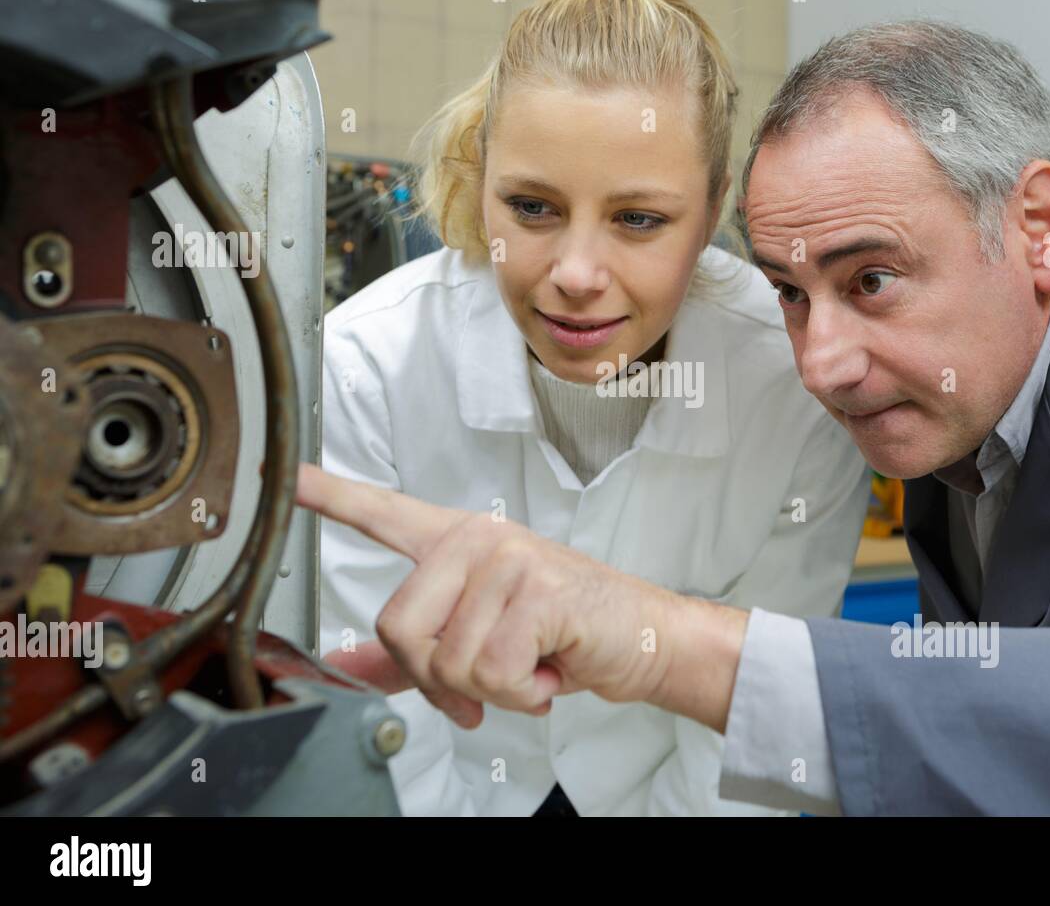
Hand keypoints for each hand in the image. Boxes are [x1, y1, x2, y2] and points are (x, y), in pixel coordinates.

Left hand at [297, 464, 747, 731]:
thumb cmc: (565, 635)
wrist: (644, 640)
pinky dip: (524, 693)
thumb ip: (412, 658)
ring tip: (532, 664)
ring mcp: (507, 558)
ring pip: (448, 659)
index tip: (286, 474)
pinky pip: (492, 671)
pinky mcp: (537, 588)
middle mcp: (477, 540)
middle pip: (399, 626)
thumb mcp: (481, 644)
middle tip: (489, 680)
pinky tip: (551, 668)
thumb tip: (348, 671)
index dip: (329, 496)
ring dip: (494, 689)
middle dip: (440, 677)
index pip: (384, 512)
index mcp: (458, 545)